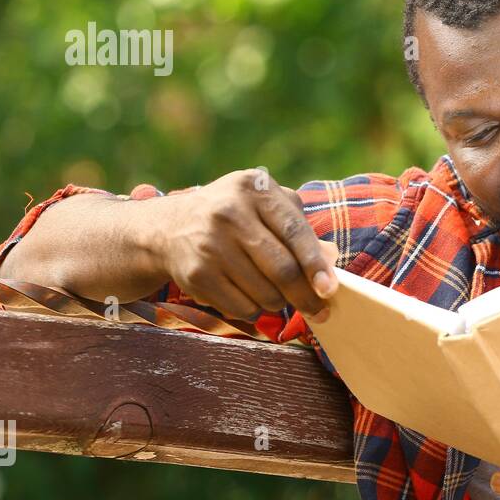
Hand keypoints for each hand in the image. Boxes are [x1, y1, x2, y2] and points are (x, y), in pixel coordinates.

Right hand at [154, 169, 338, 321]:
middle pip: (281, 268)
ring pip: (264, 293)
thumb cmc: (236, 217)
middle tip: (319, 310)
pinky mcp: (196, 273)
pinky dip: (254, 310)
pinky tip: (249, 297)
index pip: (294, 231)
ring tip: (275, 294)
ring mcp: (210, 244)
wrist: (169, 227)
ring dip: (279, 302)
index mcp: (254, 189)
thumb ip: (299, 228)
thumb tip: (330, 262)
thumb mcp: (265, 206)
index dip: (315, 264)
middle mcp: (229, 213)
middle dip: (305, 296)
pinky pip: (241, 307)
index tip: (330, 289)